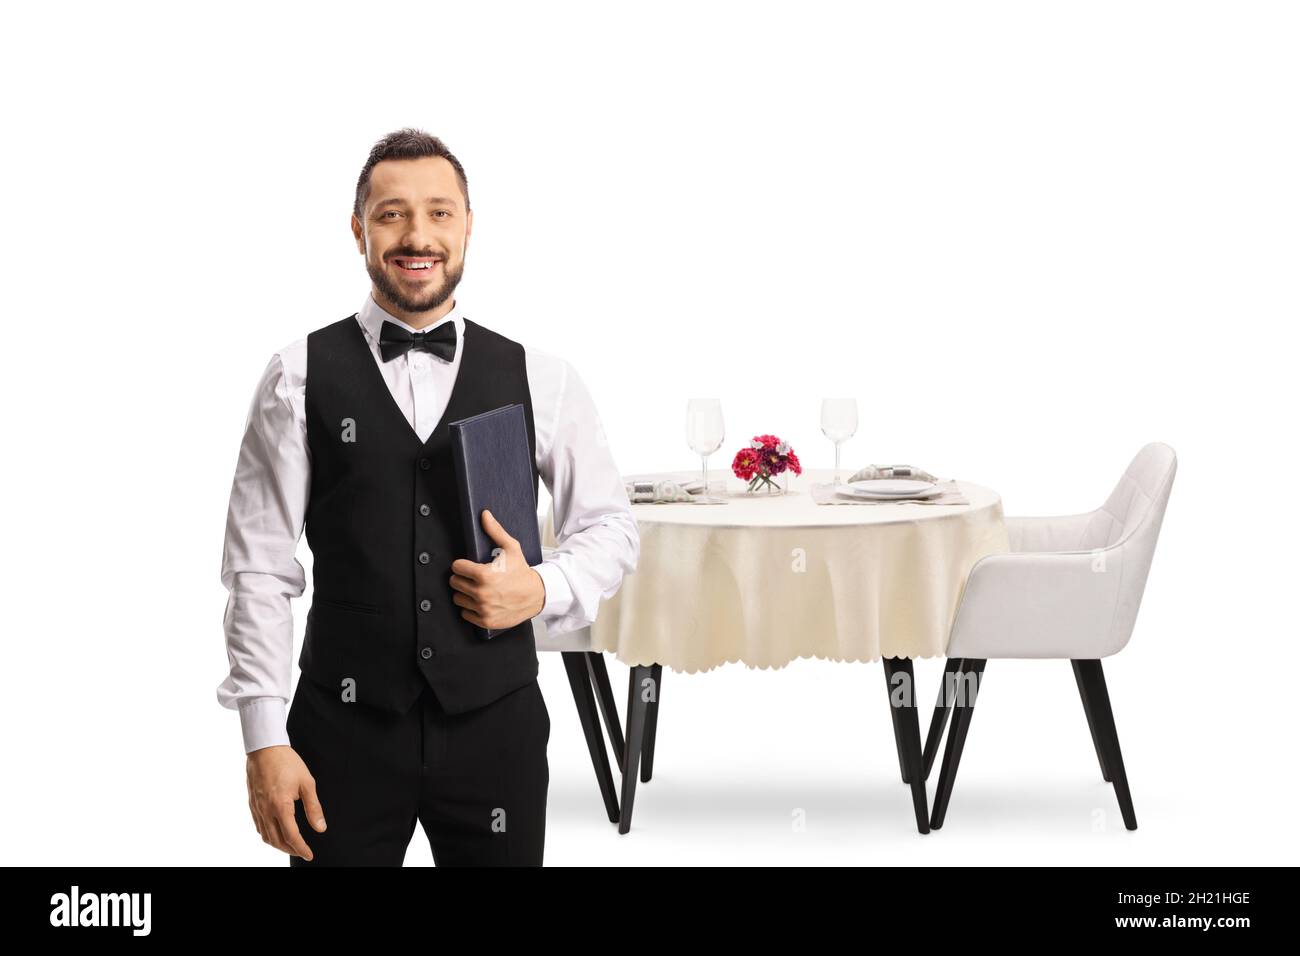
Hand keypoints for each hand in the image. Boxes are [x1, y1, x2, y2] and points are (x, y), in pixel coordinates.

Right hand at [246, 744, 325, 860]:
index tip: (309, 854)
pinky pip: (259, 827)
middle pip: (277, 841)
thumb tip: (320, 828)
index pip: (291, 836)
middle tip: (302, 851)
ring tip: (291, 845)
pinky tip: (276, 833)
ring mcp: (257, 808)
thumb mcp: (307, 783)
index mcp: (281, 806)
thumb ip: (314, 808)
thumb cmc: (287, 762)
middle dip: (291, 849)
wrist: (265, 748)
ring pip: (266, 836)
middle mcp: (266, 810)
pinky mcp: (252, 804)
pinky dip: (268, 835)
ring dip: (278, 845)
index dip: (301, 848)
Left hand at [449, 508, 545, 629]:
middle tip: (473, 577)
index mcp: (484, 575)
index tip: (468, 566)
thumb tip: (484, 515)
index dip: (462, 565)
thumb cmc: (522, 572)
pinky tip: (481, 601)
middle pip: (454, 583)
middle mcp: (481, 593)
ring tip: (476, 589)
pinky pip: (465, 614)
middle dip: (462, 578)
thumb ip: (495, 531)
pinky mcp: (485, 620)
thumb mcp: (511, 548)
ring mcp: (483, 608)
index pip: (456, 568)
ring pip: (458, 598)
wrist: (537, 595)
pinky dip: (470, 609)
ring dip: (464, 594)